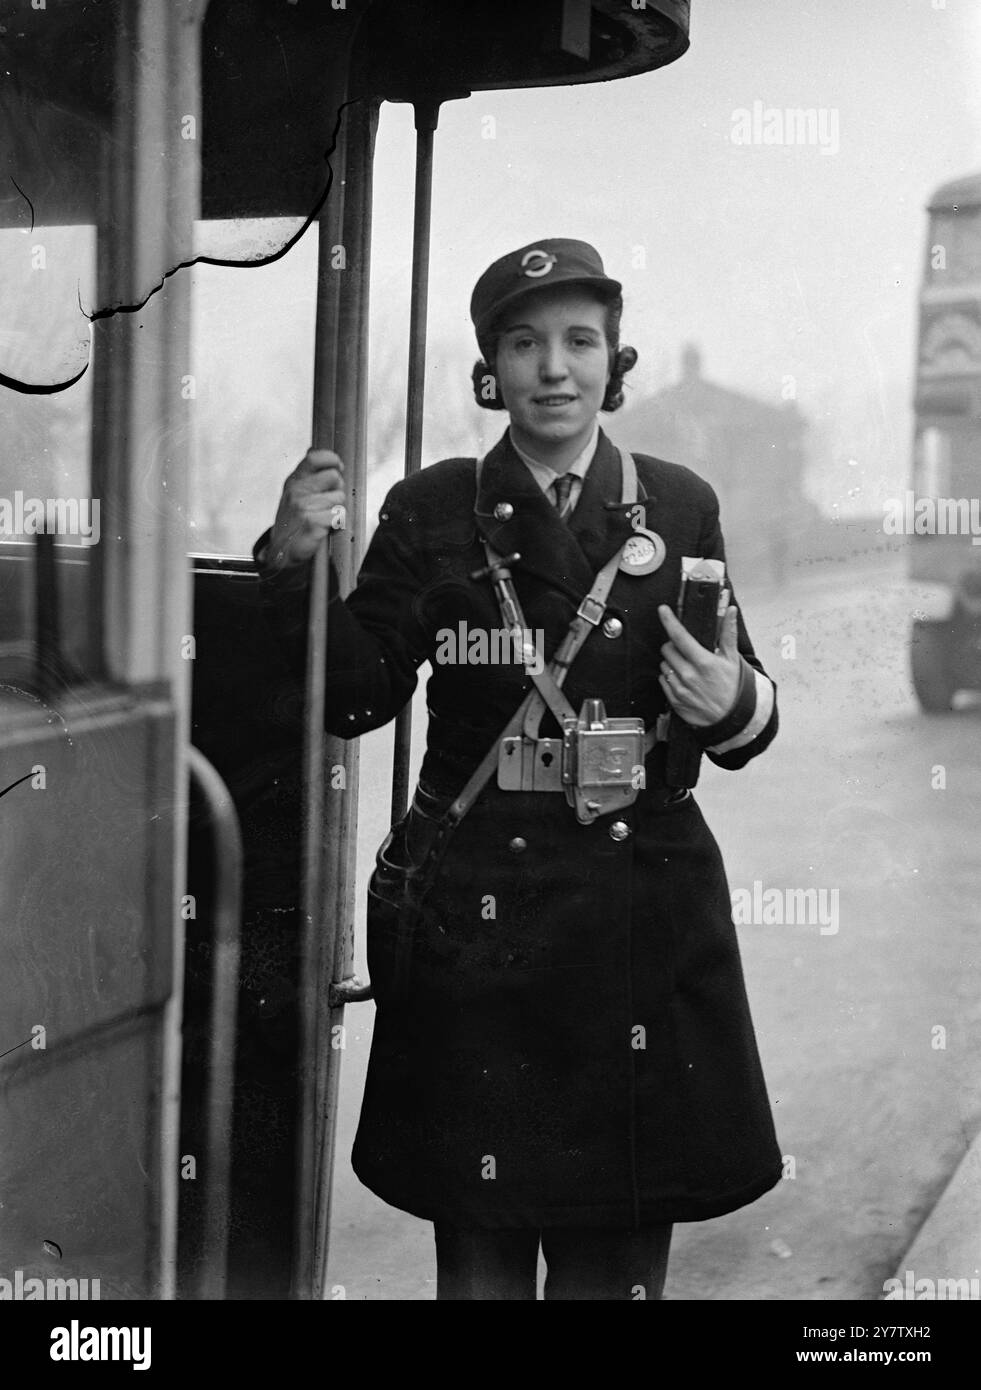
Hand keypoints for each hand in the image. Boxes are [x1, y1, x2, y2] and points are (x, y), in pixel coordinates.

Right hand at [264, 449, 345, 569]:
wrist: (281, 551)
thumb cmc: (294, 520)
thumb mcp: (294, 492)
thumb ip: (306, 473)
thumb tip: (312, 449)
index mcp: (294, 480)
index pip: (314, 458)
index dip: (332, 459)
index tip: (338, 467)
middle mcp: (297, 491)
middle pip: (334, 476)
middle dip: (337, 489)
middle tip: (327, 502)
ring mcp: (303, 506)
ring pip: (339, 498)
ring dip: (336, 509)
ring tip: (322, 518)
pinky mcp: (312, 522)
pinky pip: (339, 516)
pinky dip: (336, 524)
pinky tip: (324, 528)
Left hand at [657, 604, 741, 727]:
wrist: (732, 718)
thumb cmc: (732, 687)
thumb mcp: (733, 659)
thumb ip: (728, 633)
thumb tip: (731, 611)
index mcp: (704, 662)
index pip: (680, 636)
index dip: (669, 620)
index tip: (662, 610)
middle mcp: (689, 675)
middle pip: (667, 649)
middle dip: (674, 646)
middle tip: (686, 651)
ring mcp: (680, 689)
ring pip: (664, 665)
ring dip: (671, 663)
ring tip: (688, 668)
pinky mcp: (674, 701)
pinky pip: (663, 681)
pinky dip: (670, 678)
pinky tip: (683, 680)